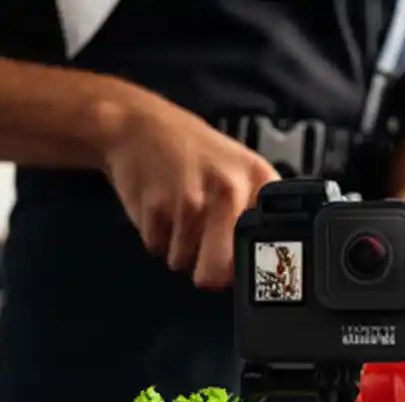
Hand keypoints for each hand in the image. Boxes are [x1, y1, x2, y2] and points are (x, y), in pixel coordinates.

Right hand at [99, 94, 278, 288]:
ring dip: (178, 249)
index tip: (239, 263)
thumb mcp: (241, 171)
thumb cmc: (193, 151)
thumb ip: (256, 214)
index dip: (249, 265)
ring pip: (183, 262)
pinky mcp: (156, 207)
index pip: (264, 246)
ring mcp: (191, 200)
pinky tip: (161, 209)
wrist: (141, 126)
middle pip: (219, 272)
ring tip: (179, 215)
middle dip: (208, 271)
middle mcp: (230, 190)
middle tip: (205, 250)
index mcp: (258, 180)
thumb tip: (260, 265)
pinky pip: (157, 248)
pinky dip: (156, 237)